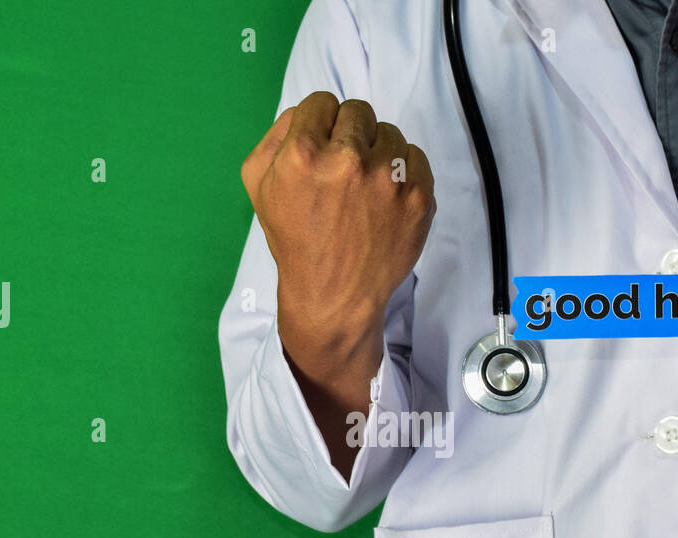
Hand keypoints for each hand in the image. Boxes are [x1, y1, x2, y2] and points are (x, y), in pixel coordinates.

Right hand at [241, 91, 435, 391]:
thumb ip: (276, 136)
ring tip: (365, 188)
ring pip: (389, 132)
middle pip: (358, 111)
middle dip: (349, 134)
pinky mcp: (419, 196)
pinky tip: (385, 199)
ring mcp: (389, 178)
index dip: (319, 124)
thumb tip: (307, 112)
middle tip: (343, 170)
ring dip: (377, 152)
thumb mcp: (259, 186)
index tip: (321, 147)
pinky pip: (416, 157)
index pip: (321, 102)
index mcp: (302, 154)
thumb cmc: (294, 239)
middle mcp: (348, 160)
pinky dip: (403, 172)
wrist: (334, 295)